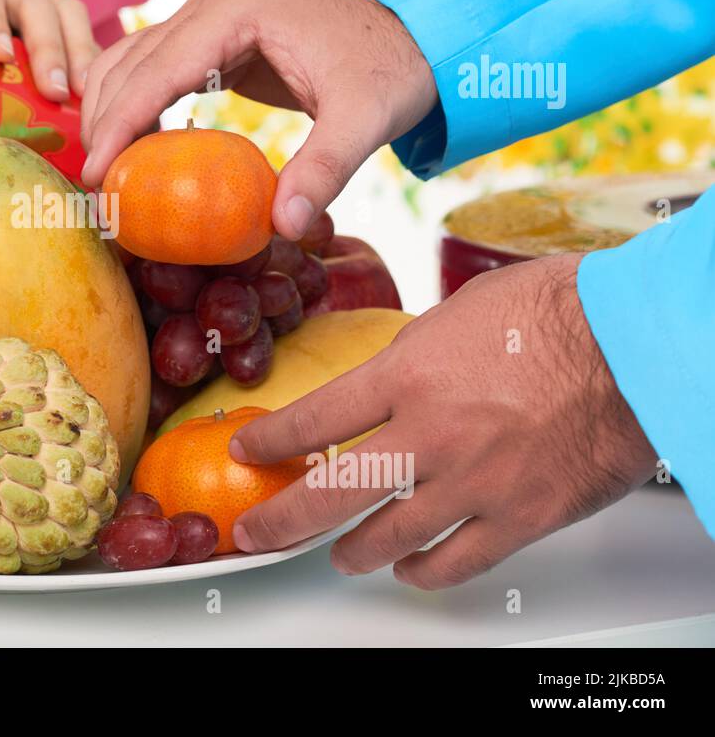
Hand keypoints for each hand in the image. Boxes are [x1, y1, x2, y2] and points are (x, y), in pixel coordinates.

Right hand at [78, 0, 437, 238]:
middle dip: (104, 121)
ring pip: (133, 59)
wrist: (414, 32)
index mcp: (237, 11)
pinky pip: (157, 66)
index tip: (97, 174)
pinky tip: (135, 148)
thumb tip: (283, 227)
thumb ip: (324, 170)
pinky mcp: (215, 34)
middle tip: (94, 185)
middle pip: (131, 62)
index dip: (120, 123)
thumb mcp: (365, 120)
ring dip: (112, 110)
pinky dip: (136, 102)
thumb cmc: (390, 68)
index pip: (157, 70)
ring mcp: (210, 14)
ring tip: (106, 170)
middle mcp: (213, 3)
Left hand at [229, 254, 658, 588]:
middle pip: (331, 494)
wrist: (634, 344)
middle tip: (254, 531)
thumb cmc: (556, 313)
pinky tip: (410, 568)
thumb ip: (412, 359)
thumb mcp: (455, 316)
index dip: (272, 440)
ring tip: (338, 552)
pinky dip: (423, 571)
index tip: (250, 449)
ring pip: (387, 540)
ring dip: (351, 551)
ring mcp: (473, 483)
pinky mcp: (518, 517)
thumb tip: (389, 385)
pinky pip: (454, 563)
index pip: (316, 420)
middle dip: (281, 519)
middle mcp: (430, 435)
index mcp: (407, 376)